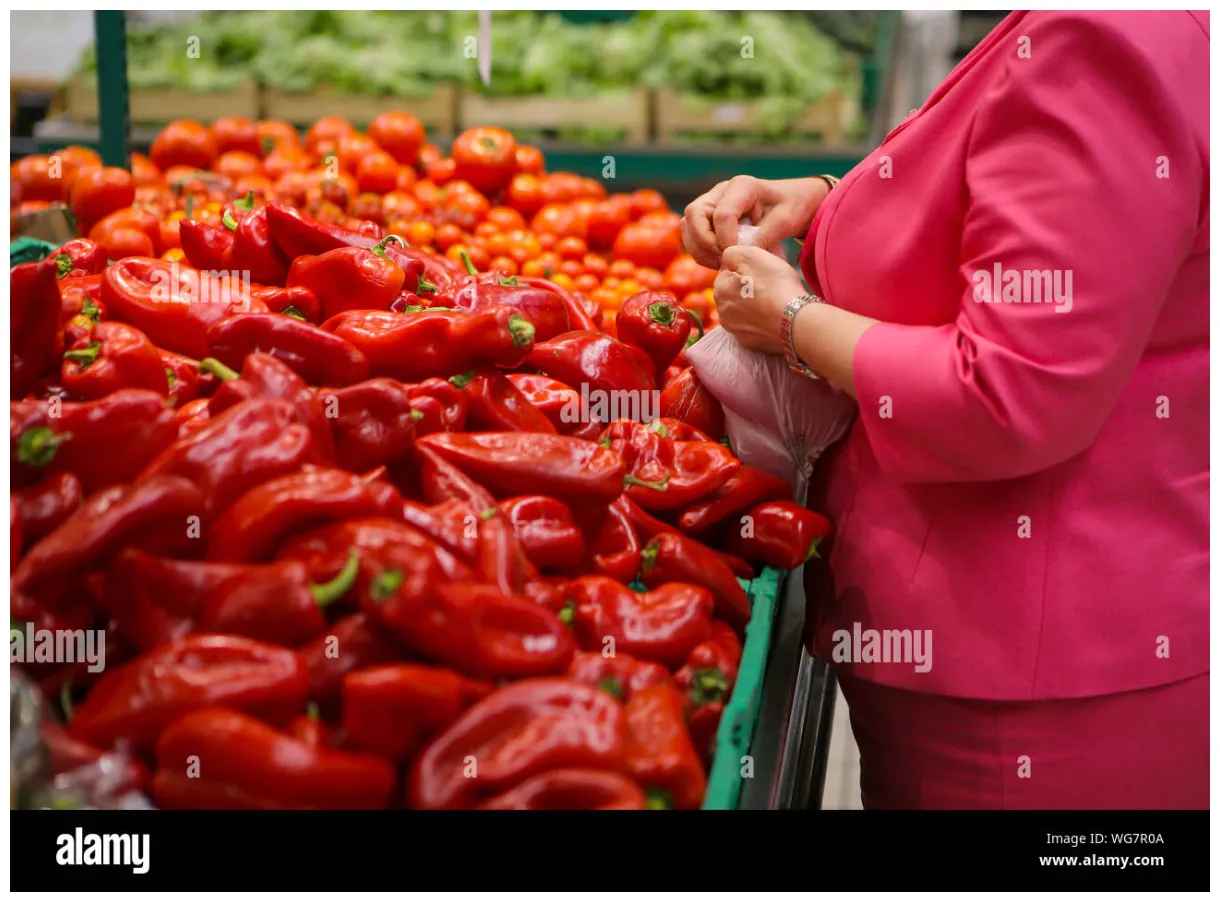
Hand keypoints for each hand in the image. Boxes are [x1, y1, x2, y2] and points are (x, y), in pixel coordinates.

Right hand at [681, 176, 829, 268]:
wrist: (792, 202)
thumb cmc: (791, 207)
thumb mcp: (785, 221)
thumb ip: (763, 236)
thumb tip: (738, 253)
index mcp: (742, 186)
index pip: (722, 214)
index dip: (726, 239)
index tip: (738, 255)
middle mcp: (721, 191)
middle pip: (694, 215)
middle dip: (705, 242)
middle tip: (725, 259)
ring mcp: (711, 203)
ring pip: (688, 225)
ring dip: (700, 249)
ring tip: (723, 262)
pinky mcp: (707, 218)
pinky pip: (692, 236)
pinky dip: (701, 252)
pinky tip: (720, 261)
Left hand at [713, 245, 805, 354]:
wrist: (795, 321)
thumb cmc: (775, 286)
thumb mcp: (752, 256)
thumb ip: (731, 253)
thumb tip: (727, 259)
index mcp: (719, 289)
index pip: (727, 272)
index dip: (745, 269)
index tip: (761, 272)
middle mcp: (722, 312)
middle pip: (733, 293)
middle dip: (746, 288)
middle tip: (769, 285)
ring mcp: (734, 330)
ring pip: (742, 310)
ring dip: (752, 305)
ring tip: (772, 301)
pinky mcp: (748, 342)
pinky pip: (752, 326)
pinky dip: (760, 321)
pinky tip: (773, 316)